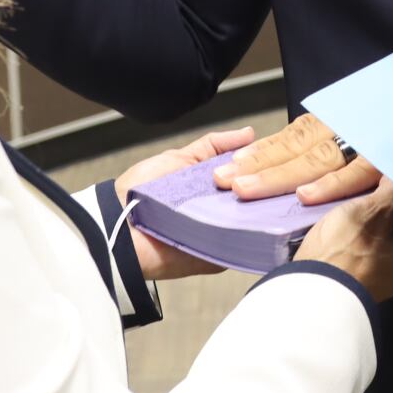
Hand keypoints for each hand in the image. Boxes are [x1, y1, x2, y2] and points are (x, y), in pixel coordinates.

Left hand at [116, 127, 258, 279]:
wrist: (117, 226)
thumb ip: (212, 146)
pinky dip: (246, 239)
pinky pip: (236, 250)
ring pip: (250, 224)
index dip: (261, 167)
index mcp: (213, 188)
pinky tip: (257, 225)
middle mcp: (219, 212)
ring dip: (258, 213)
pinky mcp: (213, 259)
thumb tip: (249, 133)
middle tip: (273, 178)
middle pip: (254, 200)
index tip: (275, 157)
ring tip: (268, 198)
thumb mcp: (179, 157)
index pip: (248, 177)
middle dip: (264, 189)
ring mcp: (218, 236)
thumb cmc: (141, 190)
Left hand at [215, 112, 380, 204]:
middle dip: (259, 165)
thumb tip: (290, 167)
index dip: (262, 151)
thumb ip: (325, 142)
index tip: (231, 164)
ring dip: (280, 176)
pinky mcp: (392, 160)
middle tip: (224, 180)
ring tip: (246, 190)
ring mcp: (370, 142)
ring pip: (318, 159)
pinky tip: (304, 196)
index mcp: (339, 125)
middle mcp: (349, 129)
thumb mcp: (366, 124)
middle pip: (297, 148)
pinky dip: (331, 185)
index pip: (293, 138)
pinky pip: (357, 173)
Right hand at [295, 177, 392, 302]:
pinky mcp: (353, 285)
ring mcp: (377, 282)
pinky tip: (343, 229)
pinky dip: (357, 241)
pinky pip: (361, 256)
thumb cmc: (347, 249)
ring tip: (360, 204)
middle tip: (385, 187)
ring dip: (373, 228)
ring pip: (382, 246)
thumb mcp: (371, 211)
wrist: (310, 296)